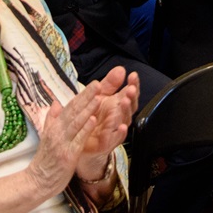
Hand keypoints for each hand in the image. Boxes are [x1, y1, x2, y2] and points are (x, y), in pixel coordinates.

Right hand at [26, 80, 103, 196]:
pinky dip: (86, 129)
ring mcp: (62, 143)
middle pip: (73, 111)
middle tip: (98, 84)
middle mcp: (57, 132)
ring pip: (76, 123)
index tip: (94, 84)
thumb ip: (52, 119)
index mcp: (54, 126)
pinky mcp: (68, 155)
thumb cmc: (45, 160)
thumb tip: (56, 103)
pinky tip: (93, 120)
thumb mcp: (46, 136)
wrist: (38, 181)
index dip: (82, 95)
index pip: (70, 107)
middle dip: (86, 97)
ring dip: (88, 109)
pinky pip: (78, 140)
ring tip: (98, 98)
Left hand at [74, 67, 139, 181]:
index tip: (133, 75)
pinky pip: (115, 139)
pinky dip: (120, 134)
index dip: (133, 85)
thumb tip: (121, 69)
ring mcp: (114, 130)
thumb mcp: (99, 96)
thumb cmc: (92, 117)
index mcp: (117, 105)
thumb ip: (109, 83)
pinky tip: (122, 127)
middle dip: (131, 97)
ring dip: (126, 111)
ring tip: (125, 101)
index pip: (129, 94)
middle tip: (130, 89)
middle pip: (130, 107)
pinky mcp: (107, 143)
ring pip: (124, 121)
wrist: (79, 141)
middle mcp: (119, 117)